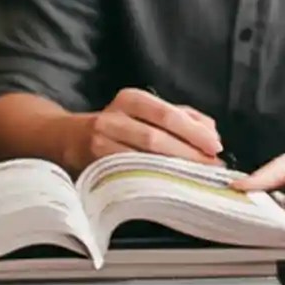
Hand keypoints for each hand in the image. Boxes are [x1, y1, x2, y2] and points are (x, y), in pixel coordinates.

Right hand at [70, 87, 222, 169]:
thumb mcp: (146, 111)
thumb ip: (181, 116)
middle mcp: (114, 116)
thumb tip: (212, 131)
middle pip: (156, 136)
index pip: (167, 114)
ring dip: (173, 169)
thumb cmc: (119, 125)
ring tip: (196, 176)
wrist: (68, 137)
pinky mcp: (94, 165)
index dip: (194, 131)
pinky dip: (152, 180)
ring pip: (142, 157)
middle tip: (211, 166)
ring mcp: (100, 142)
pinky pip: (128, 174)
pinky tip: (169, 185)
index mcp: (131, 99)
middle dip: (188, 153)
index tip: (216, 146)